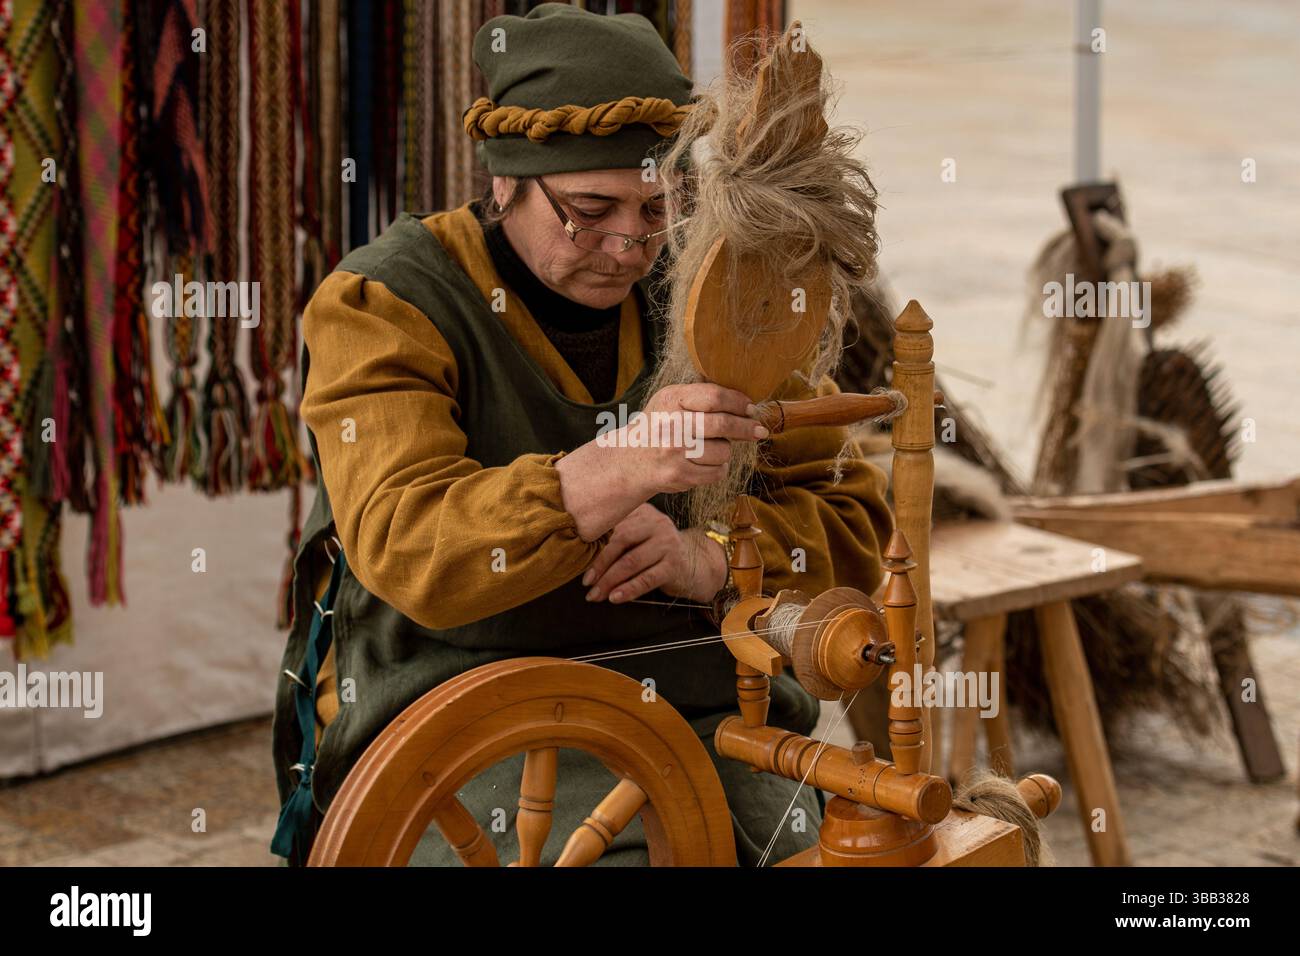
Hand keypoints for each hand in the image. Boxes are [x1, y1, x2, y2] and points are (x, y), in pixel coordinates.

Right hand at [555, 383, 766, 540]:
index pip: (714, 397)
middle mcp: (670, 425)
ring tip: (709, 448)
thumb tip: (745, 399)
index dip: (738, 402)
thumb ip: (700, 396)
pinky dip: (717, 468)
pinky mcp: (678, 476)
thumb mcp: (669, 401)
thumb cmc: (658, 426)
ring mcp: (673, 452)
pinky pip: (716, 472)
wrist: (629, 461)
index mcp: (670, 400)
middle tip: (759, 431)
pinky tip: (704, 463)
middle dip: (746, 428)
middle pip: (722, 425)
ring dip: (724, 451)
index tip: (750, 408)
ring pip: (723, 451)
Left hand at [581, 503, 727, 604]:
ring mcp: (668, 543)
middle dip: (599, 565)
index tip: (578, 562)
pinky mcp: (674, 564)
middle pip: (620, 542)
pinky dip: (628, 589)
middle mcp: (656, 523)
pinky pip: (647, 579)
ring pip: (631, 562)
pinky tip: (615, 598)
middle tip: (586, 582)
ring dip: (610, 581)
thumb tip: (582, 556)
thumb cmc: (656, 552)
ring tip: (596, 594)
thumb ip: (616, 538)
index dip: (593, 545)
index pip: (613, 526)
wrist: (695, 563)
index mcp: (642, 512)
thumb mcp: (639, 537)